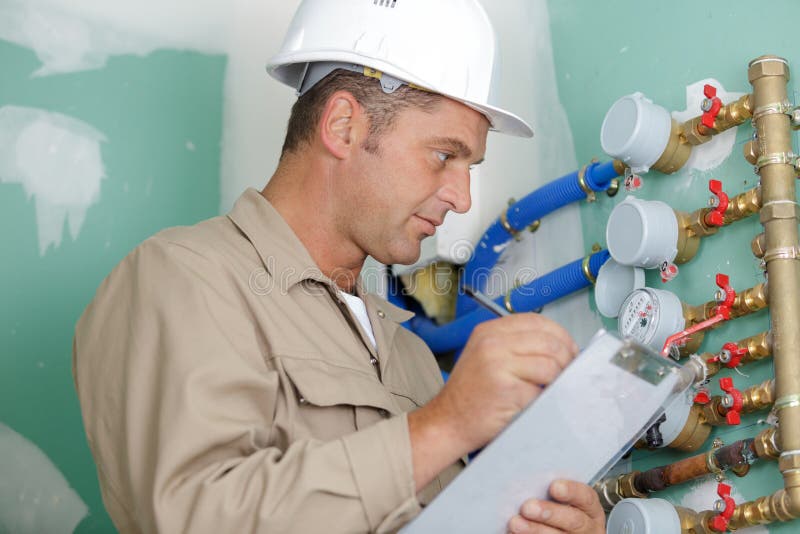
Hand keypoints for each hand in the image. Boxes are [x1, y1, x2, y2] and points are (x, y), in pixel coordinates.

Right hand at [424, 313, 577, 453]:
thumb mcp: (487, 356)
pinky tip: (533, 405)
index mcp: (489, 331)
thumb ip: (518, 346)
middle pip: (550, 342)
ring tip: (548, 391)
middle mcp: (492, 343)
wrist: (448, 422)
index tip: (568, 351)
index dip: (560, 336)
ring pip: (551, 366)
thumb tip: (562, 348)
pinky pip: (542, 391)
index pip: (538, 322)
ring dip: (557, 382)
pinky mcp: (507, 390)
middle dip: (566, 360)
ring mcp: (498, 365)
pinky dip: (544, 400)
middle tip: (566, 375)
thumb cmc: (471, 394)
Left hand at [508, 480, 605, 533]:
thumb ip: (549, 481)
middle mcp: (587, 527)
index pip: (586, 497)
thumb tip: (525, 456)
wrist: (559, 529)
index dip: (572, 491)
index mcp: (588, 508)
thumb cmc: (555, 505)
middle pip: (573, 521)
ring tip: (515, 523)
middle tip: (527, 506)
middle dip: (550, 513)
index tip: (554, 486)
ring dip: (535, 530)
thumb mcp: (562, 494)